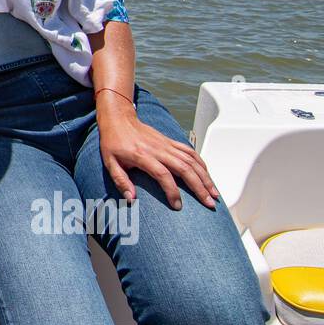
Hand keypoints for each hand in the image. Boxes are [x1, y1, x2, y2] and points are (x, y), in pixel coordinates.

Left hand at [98, 106, 218, 209]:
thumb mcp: (110, 162)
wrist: (119, 119)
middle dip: (199, 187)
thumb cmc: (113, 142)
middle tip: (209, 203)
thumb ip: (120, 181)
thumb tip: (131, 199)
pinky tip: (207, 176)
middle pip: (184, 168)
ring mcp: (166, 144)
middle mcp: (158, 149)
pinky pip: (190, 151)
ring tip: (214, 193)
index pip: (163, 174)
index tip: (177, 206)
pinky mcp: (170, 141)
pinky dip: (201, 163)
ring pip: (191, 160)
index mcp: (142, 156)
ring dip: (205, 177)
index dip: (172, 191)